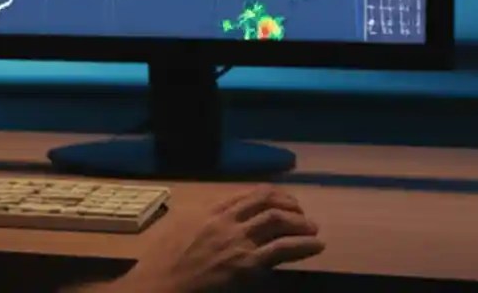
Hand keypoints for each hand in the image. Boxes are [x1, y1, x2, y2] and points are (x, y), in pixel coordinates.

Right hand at [118, 186, 323, 292]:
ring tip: (313, 228)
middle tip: (301, 211)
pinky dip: (304, 245)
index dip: (270, 194)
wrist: (161, 286)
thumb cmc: (162, 265)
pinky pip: (283, 249)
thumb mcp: (177, 230)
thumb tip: (214, 218)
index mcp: (208, 211)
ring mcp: (238, 241)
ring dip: (300, 222)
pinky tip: (316, 246)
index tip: (281, 199)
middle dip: (289, 204)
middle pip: (266, 201)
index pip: (246, 195)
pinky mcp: (248, 265)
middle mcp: (226, 220)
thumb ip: (199, 221)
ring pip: (278, 221)